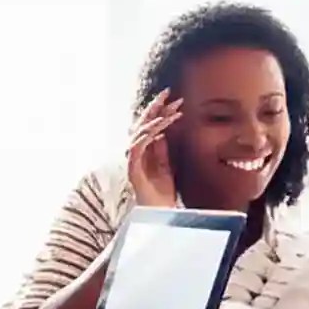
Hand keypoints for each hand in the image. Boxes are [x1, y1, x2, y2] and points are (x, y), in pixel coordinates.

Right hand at [126, 90, 182, 207]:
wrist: (159, 215)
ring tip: (168, 113)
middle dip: (156, 108)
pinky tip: (155, 131)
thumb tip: (163, 132)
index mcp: (146, 150)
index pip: (153, 125)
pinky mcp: (131, 170)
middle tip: (168, 93)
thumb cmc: (162, 194)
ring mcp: (133, 160)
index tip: (176, 100)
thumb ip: (163, 151)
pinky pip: (135, 149)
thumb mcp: (166, 167)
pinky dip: (144, 138)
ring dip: (153, 121)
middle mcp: (137, 152)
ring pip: (139, 134)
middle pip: (144, 124)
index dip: (162, 111)